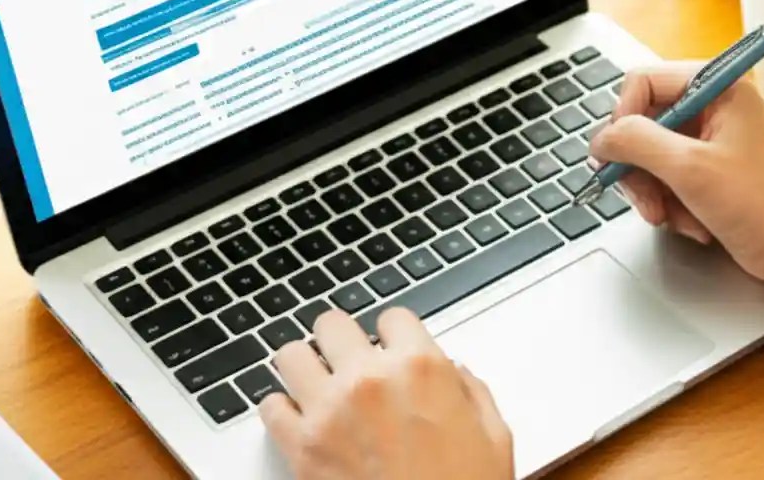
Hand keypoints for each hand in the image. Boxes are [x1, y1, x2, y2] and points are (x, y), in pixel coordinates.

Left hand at [259, 308, 513, 479]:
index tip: (391, 349)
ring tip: (317, 384)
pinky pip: (270, 406)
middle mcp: (370, 379)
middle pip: (332, 323)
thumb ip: (471, 391)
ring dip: (305, 366)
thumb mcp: (494, 436)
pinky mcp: (301, 447)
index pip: (391, 315)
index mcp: (421, 368)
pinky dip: (281, 410)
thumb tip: (453, 371)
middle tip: (348, 361)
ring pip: (290, 354)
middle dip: (341, 341)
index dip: (393, 334)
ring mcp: (330, 410)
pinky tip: (300, 420)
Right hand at [589, 63, 763, 317]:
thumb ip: (636, 143)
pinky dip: (671, 206)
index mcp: (716, 88)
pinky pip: (664, 181)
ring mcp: (708, 141)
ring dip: (654, 194)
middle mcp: (711, 108)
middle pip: (641, 124)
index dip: (623, 118)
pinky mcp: (706, 172)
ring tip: (675, 217)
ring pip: (648, 158)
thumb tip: (600, 137)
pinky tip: (694, 223)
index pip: (643, 82)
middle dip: (639, 168)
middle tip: (646, 199)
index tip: (618, 154)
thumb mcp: (691, 169)